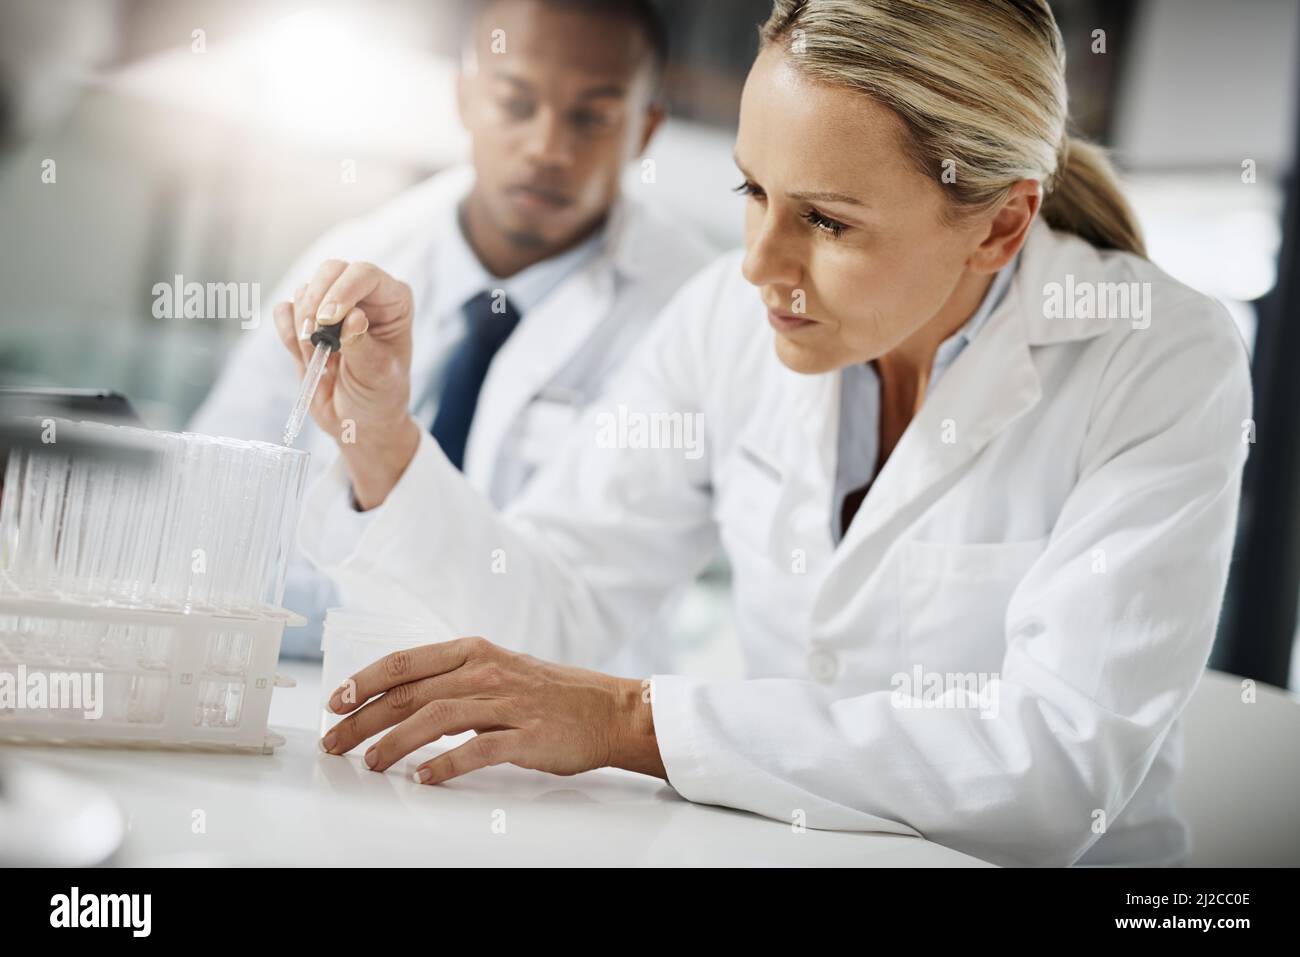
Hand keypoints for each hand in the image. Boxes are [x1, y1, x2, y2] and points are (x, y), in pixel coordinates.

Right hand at [273, 259, 419, 507]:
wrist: (358, 423)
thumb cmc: (379, 397)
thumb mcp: (378, 375)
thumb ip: (363, 344)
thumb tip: (351, 316)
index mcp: (392, 301)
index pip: (364, 274)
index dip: (342, 291)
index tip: (327, 320)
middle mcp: (363, 296)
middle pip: (330, 270)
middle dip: (316, 303)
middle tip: (315, 338)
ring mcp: (332, 306)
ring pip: (305, 290)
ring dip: (305, 327)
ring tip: (322, 360)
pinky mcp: (306, 321)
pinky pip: (284, 310)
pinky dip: (288, 333)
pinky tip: (306, 357)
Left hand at [319, 636, 666, 783]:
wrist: (608, 710)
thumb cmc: (550, 693)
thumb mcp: (497, 670)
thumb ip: (453, 680)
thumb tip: (401, 701)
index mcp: (474, 651)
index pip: (405, 662)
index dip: (365, 681)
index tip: (337, 701)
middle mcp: (486, 671)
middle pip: (410, 693)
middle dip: (365, 718)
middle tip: (336, 741)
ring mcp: (507, 703)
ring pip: (436, 718)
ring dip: (396, 742)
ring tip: (371, 763)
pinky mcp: (526, 735)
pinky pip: (477, 750)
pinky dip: (445, 764)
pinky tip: (423, 777)